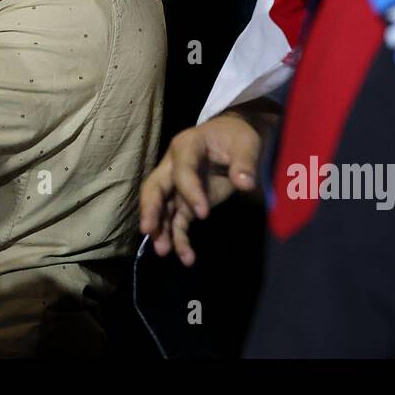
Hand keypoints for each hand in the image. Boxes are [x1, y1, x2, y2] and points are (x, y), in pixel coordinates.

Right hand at [139, 110, 270, 265]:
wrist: (232, 138)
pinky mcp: (185, 201)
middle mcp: (173, 166)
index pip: (182, 171)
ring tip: (163, 251)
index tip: (204, 214)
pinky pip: (177, 220)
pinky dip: (179, 238)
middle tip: (149, 230)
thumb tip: (244, 184)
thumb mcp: (245, 144)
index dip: (189, 191)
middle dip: (150, 209)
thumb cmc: (236, 138)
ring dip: (161, 229)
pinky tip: (186, 256)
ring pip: (162, 207)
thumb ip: (244, 163)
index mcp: (187, 146)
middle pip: (155, 187)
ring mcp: (177, 186)